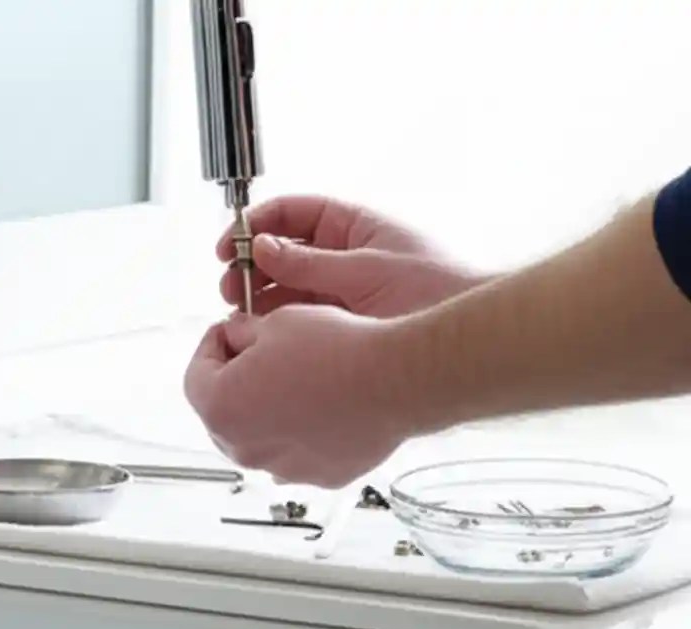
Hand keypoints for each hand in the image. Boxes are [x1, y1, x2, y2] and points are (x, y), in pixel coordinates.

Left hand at [183, 308, 410, 486]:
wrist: (394, 379)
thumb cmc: (334, 349)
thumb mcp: (275, 323)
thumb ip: (242, 333)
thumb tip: (236, 336)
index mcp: (219, 407)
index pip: (195, 374)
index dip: (211, 346)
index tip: (229, 332)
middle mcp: (243, 447)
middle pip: (222, 411)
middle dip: (234, 380)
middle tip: (257, 352)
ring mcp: (279, 468)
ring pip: (258, 435)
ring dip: (264, 408)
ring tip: (293, 378)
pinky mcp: (316, 476)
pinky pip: (294, 452)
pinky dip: (298, 431)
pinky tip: (319, 405)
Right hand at [217, 196, 488, 317]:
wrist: (472, 339)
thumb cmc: (439, 291)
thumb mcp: (367, 270)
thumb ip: (311, 262)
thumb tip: (264, 246)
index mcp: (355, 228)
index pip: (295, 213)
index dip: (259, 223)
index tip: (232, 241)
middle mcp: (345, 257)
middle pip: (284, 251)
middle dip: (252, 265)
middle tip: (231, 283)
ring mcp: (342, 291)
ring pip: (287, 287)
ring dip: (260, 297)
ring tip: (242, 313)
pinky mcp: (341, 324)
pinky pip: (300, 318)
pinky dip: (277, 323)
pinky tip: (262, 332)